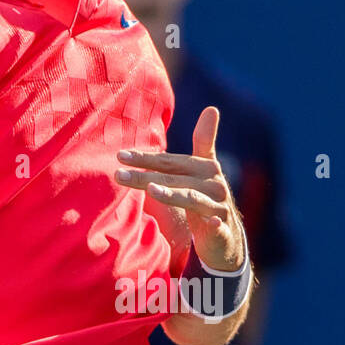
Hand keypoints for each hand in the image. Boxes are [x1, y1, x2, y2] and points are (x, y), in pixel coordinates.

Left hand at [112, 105, 246, 270]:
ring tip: (151, 190)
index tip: (120, 155)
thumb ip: (204, 140)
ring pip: (191, 199)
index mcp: (204, 167)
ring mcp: (218, 206)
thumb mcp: (203, 170)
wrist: (227, 236)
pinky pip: (217, 225)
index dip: (145, 158)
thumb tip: (212, 107)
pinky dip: (214, 222)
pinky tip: (209, 222)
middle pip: (173, 178)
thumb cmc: (207, 198)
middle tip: (117, 174)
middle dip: (144, 176)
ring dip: (172, 194)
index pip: (169, 161)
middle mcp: (212, 183)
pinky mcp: (223, 229)